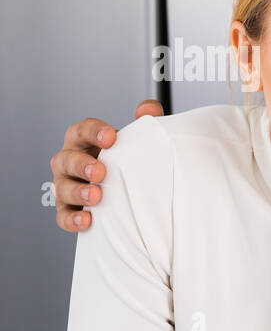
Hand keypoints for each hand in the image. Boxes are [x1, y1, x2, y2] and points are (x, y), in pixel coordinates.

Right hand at [49, 99, 163, 230]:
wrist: (129, 192)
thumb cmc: (127, 161)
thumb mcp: (137, 140)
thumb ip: (145, 121)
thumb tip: (149, 110)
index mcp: (83, 142)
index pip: (81, 131)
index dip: (93, 132)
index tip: (111, 137)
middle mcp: (70, 162)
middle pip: (66, 159)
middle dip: (81, 164)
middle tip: (100, 171)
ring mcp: (66, 186)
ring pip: (61, 187)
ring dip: (77, 191)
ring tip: (96, 196)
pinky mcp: (69, 210)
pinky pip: (64, 216)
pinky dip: (73, 218)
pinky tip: (87, 220)